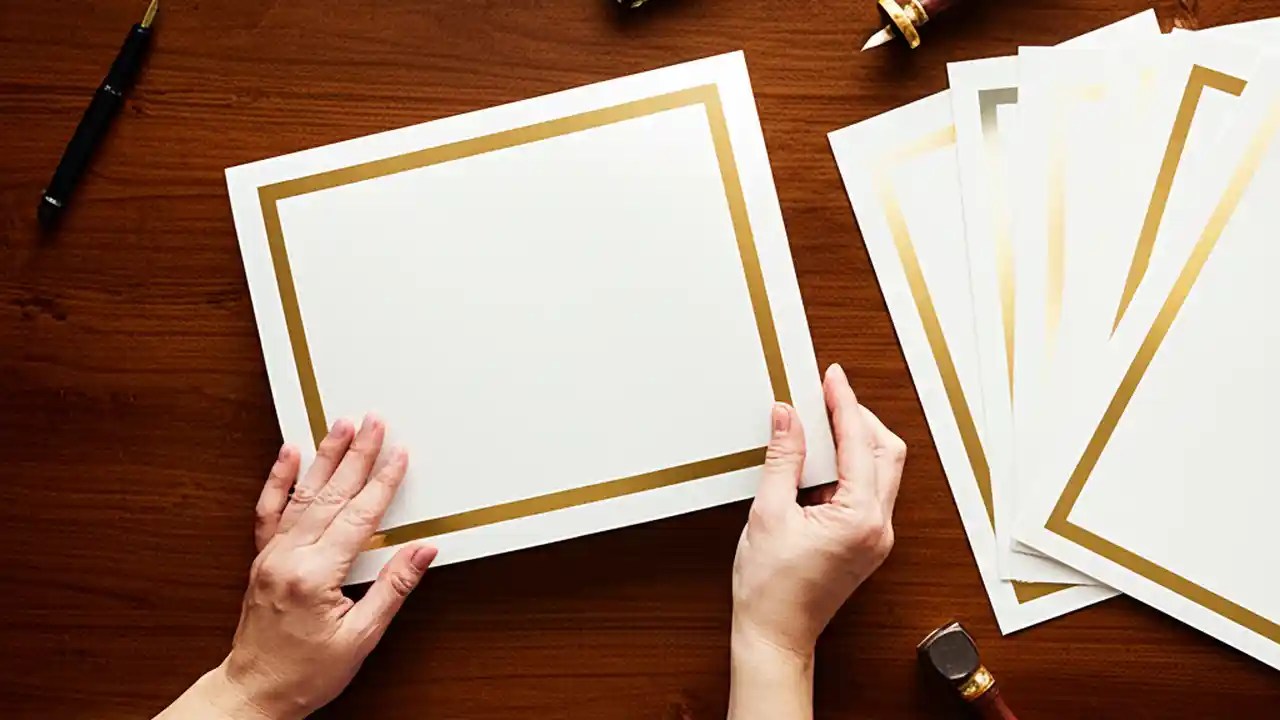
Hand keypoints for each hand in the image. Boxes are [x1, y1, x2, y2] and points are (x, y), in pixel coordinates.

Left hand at [156, 415, 436, 719]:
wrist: (255, 692)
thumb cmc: (306, 673)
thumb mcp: (362, 636)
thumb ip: (393, 588)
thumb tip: (422, 552)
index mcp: (315, 576)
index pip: (358, 517)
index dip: (383, 483)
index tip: (400, 456)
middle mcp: (288, 558)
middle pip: (331, 494)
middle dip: (358, 454)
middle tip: (374, 421)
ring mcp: (271, 555)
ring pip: (303, 494)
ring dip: (325, 456)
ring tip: (341, 424)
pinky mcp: (262, 558)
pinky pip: (269, 510)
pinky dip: (279, 479)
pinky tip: (289, 453)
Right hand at [728, 364, 904, 718]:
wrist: (775, 636)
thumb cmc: (770, 590)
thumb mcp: (768, 513)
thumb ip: (782, 459)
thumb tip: (787, 417)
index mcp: (860, 517)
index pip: (859, 443)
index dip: (844, 404)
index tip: (831, 378)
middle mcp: (878, 527)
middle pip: (886, 452)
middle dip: (859, 419)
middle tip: (827, 396)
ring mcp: (876, 537)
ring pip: (881, 471)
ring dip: (856, 442)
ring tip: (819, 424)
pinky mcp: (866, 543)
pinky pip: (869, 492)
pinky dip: (850, 467)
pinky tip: (820, 461)